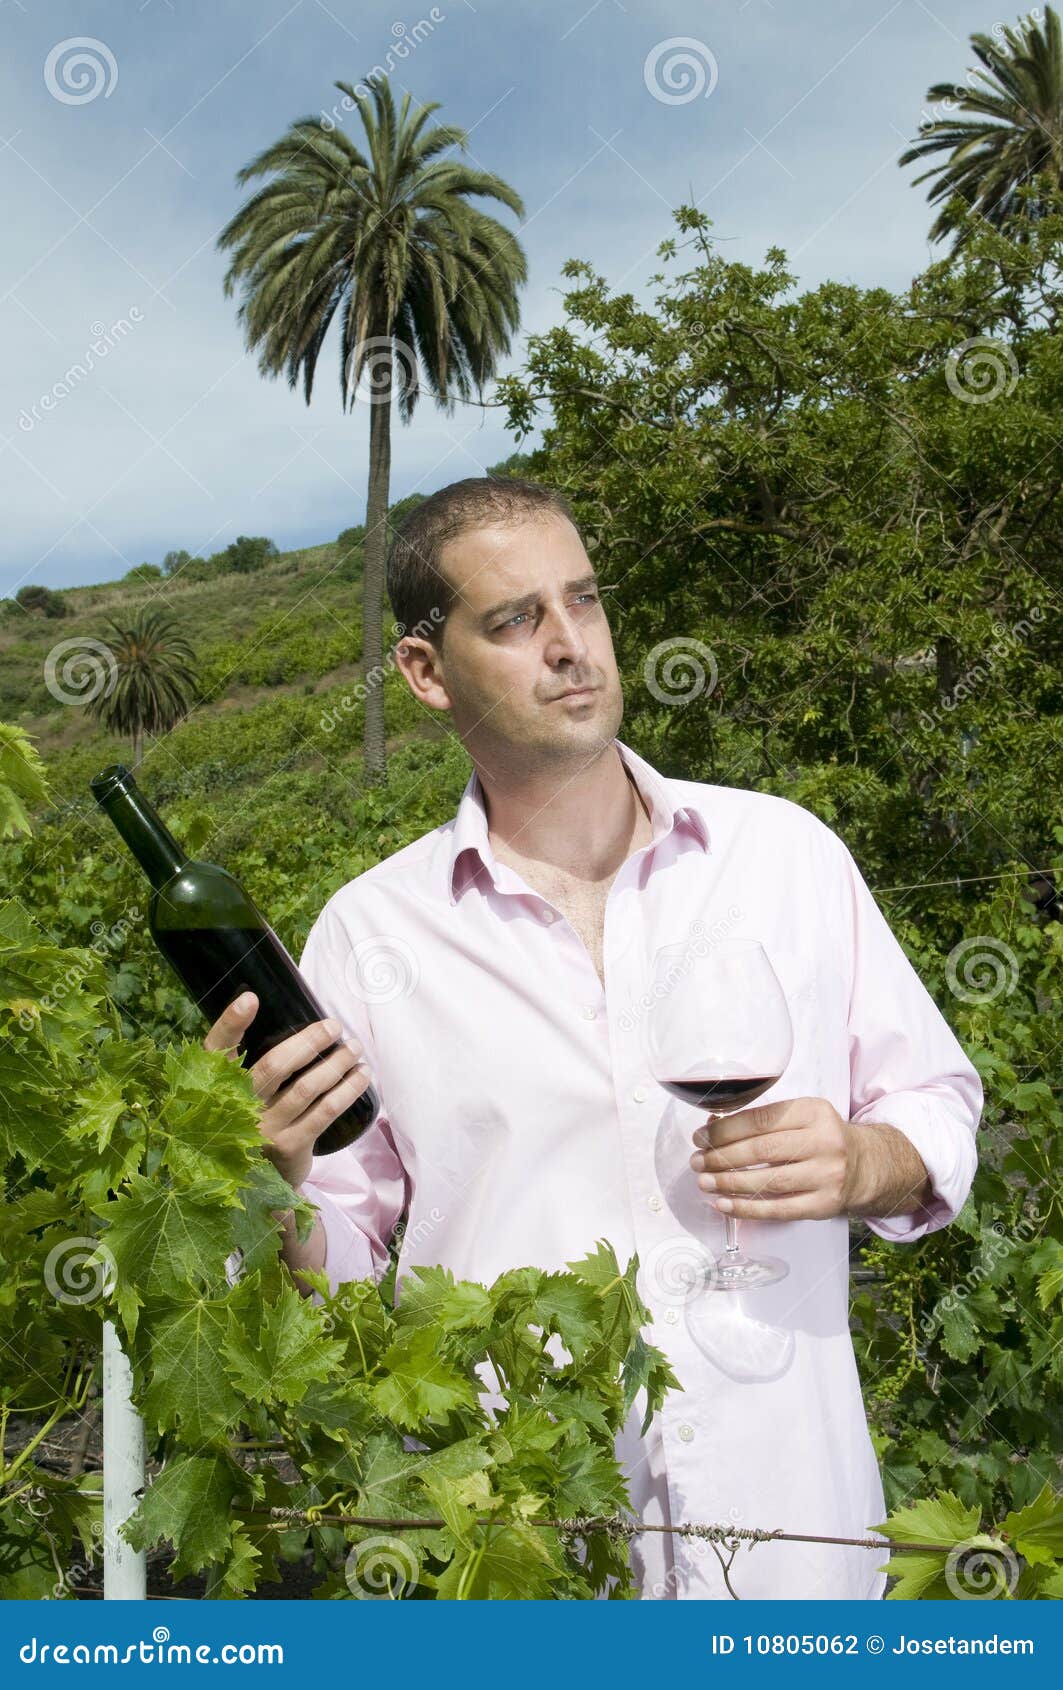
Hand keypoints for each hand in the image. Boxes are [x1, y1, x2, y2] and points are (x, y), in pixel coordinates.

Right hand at [203, 992, 370, 1191]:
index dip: (230, 1024)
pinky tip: (362, 1075)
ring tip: (354, 1047)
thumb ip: (259, 1062)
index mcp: (218, 1085)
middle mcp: (236, 1108)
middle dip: (310, 1040)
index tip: (250, 999)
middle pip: (274, 1065)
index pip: (216, 1050)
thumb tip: (301, 1022)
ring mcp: (263, 1129)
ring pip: (307, 1087)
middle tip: (334, 1026)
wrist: (264, 1177)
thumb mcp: (247, 1092)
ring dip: (337, 1062)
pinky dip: (348, 1089)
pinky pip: (325, 1111)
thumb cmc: (260, 1118)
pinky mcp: (289, 1146)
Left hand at [688, 1096, 864, 1221]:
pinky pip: (778, 1210)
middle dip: (722, 1157)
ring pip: (769, 1182)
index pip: (761, 1120)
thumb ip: (764, 1120)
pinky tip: (724, 1205)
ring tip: (705, 1182)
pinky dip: (747, 1209)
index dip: (725, 1131)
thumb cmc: (820, 1138)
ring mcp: (826, 1175)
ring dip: (730, 1184)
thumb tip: (714, 1130)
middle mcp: (824, 1142)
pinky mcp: (824, 1204)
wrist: (864, 1165)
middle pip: (763, 1151)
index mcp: (813, 1112)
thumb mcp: (801, 1116)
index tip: (701, 1137)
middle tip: (698, 1162)